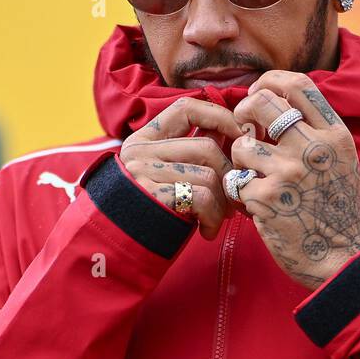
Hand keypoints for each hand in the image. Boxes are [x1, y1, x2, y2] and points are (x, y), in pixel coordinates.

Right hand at [120, 97, 243, 240]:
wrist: (118, 249)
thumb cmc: (152, 214)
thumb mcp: (166, 176)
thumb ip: (191, 153)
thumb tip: (232, 133)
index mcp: (143, 140)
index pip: (186, 109)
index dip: (220, 116)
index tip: (241, 133)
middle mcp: (140, 152)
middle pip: (206, 148)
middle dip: (229, 176)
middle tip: (233, 201)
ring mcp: (143, 173)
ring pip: (208, 175)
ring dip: (223, 203)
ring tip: (217, 220)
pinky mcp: (152, 197)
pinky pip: (202, 198)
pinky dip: (213, 218)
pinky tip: (206, 231)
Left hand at [229, 72, 359, 288]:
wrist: (342, 257)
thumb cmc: (336, 209)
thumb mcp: (340, 160)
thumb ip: (316, 131)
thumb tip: (276, 101)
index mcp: (334, 135)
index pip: (297, 85)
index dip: (269, 82)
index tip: (257, 93)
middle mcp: (313, 148)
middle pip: (262, 104)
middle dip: (244, 112)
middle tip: (245, 129)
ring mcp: (288, 172)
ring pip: (242, 145)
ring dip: (240, 159)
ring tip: (254, 174)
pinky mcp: (266, 198)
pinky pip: (237, 180)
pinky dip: (241, 190)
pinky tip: (256, 203)